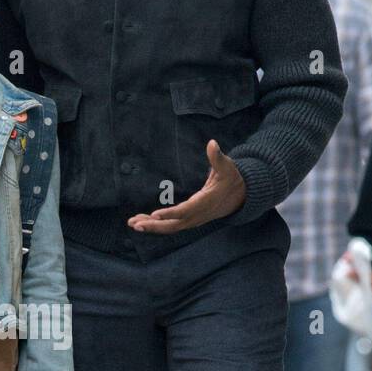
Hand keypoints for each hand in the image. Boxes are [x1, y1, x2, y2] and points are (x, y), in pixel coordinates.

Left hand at [127, 140, 246, 233]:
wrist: (239, 197)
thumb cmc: (231, 179)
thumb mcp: (227, 167)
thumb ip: (218, 157)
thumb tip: (212, 143)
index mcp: (205, 203)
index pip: (186, 211)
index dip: (170, 214)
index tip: (154, 215)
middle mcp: (197, 215)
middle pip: (174, 225)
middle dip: (154, 226)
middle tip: (135, 224)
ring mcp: (193, 220)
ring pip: (170, 227)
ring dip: (151, 226)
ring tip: (132, 223)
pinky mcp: (188, 221)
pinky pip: (170, 225)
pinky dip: (156, 224)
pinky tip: (141, 221)